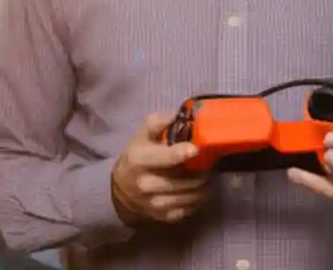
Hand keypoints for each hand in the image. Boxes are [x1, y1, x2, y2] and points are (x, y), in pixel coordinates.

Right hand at [111, 111, 210, 225]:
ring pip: (189, 198)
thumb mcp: (142, 135)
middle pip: (184, 181)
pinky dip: (197, 201)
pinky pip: (188, 210)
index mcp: (139, 160)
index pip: (166, 158)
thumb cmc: (137, 156)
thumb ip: (158, 122)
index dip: (183, 153)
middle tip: (210, 164)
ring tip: (207, 176)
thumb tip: (178, 114)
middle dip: (201, 173)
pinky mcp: (162, 217)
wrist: (121, 188)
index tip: (196, 149)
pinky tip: (198, 191)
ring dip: (203, 187)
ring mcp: (154, 204)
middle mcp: (145, 184)